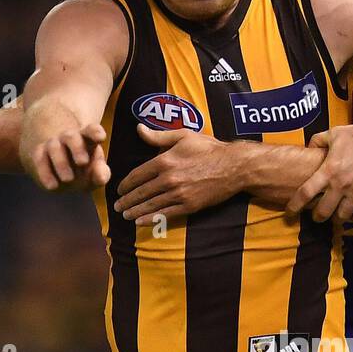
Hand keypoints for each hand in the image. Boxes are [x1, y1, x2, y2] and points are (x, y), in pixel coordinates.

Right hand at [23, 122, 109, 193]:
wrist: (59, 174)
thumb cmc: (83, 172)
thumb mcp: (95, 175)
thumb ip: (101, 175)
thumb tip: (101, 177)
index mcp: (87, 140)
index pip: (92, 131)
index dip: (95, 132)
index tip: (100, 137)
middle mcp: (69, 139)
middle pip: (72, 137)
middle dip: (77, 148)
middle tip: (83, 162)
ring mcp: (53, 144)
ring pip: (54, 147)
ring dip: (61, 163)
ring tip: (68, 179)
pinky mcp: (39, 154)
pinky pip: (40, 160)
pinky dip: (45, 173)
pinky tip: (53, 187)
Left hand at [112, 125, 240, 222]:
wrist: (234, 167)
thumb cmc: (210, 148)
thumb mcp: (184, 136)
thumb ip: (158, 136)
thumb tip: (138, 129)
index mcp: (165, 160)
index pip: (137, 175)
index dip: (126, 184)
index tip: (120, 189)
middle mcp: (168, 178)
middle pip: (141, 192)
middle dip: (127, 201)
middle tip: (117, 207)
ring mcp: (178, 194)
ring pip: (150, 205)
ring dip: (135, 212)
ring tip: (125, 216)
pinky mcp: (189, 206)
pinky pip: (165, 214)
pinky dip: (151, 219)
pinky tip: (141, 222)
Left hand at [287, 123, 352, 222]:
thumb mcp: (335, 133)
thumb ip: (318, 140)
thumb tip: (309, 147)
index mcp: (328, 170)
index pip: (306, 193)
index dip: (295, 205)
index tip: (290, 212)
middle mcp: (341, 184)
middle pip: (323, 212)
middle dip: (318, 216)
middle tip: (318, 215)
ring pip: (342, 217)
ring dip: (337, 218)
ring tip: (337, 214)